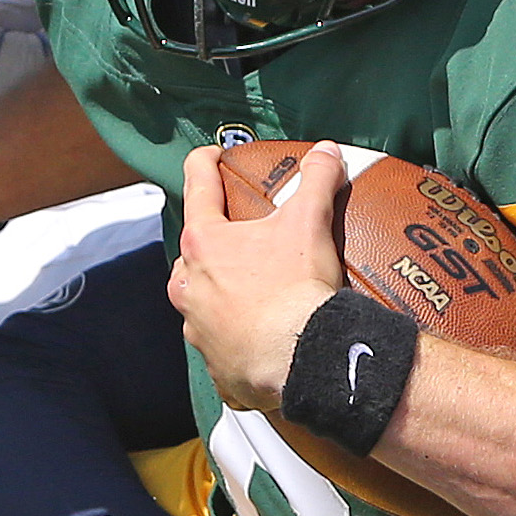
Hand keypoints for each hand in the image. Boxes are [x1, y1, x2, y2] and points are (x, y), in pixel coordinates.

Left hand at [170, 140, 346, 410]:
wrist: (299, 358)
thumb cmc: (294, 289)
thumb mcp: (309, 222)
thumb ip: (317, 179)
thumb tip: (327, 152)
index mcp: (203, 244)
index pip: (198, 187)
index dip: (205, 163)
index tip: (213, 156)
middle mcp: (189, 284)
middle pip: (197, 250)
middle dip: (219, 242)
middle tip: (247, 238)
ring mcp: (197, 326)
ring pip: (204, 299)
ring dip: (224, 292)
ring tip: (258, 290)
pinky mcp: (215, 363)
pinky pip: (222, 342)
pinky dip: (238, 335)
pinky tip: (261, 334)